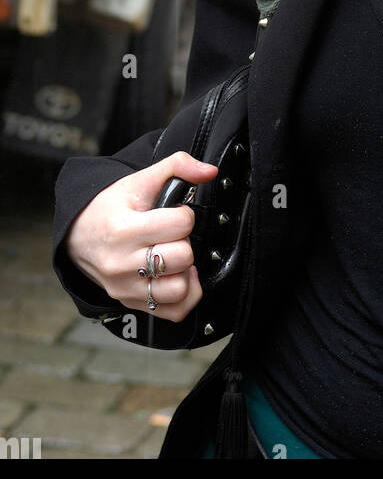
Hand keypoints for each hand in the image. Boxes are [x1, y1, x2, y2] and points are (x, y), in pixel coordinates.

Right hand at [64, 151, 218, 322]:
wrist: (78, 234)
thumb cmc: (109, 207)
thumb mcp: (139, 180)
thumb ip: (177, 166)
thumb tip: (209, 171)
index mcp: (124, 230)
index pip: (181, 224)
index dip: (184, 214)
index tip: (172, 213)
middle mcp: (122, 264)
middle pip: (183, 257)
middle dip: (184, 241)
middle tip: (171, 235)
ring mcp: (126, 288)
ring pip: (180, 288)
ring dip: (184, 270)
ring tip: (172, 255)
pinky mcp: (132, 303)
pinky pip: (175, 312)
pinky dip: (185, 295)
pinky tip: (177, 275)